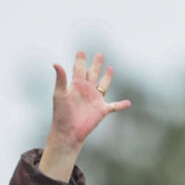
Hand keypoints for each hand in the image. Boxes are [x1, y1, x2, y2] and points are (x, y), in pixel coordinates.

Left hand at [38, 51, 129, 180]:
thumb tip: (56, 63)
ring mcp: (95, 100)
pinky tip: (128, 103)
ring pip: (103, 85)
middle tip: (100, 54)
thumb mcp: (60, 95)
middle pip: (93, 73)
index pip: (79, 69)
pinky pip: (114, 106)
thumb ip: (61, 79)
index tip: (81, 51)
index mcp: (76, 86)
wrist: (67, 132)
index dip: (80, 60)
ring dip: (107, 77)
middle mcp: (86, 91)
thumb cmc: (61, 115)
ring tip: (110, 68)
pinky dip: (121, 105)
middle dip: (96, 64)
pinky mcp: (102, 110)